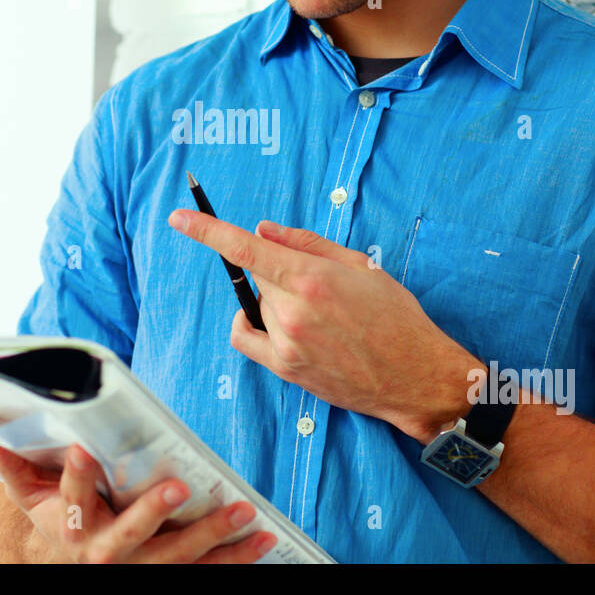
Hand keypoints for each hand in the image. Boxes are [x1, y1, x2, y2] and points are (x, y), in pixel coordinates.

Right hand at [0, 441, 278, 562]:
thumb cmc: (57, 521)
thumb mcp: (29, 496)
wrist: (68, 570)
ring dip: (213, 537)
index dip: (76, 478)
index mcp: (71, 527)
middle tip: (177, 486)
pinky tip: (263, 539)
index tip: (84, 450)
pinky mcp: (167, 579)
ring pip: (177, 559)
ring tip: (245, 512)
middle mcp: (104, 554)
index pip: (71, 500)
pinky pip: (204, 573)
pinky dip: (236, 559)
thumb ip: (15, 464)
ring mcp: (139, 571)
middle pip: (128, 537)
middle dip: (151, 512)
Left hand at [168, 211, 482, 440]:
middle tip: (321, 288)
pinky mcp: (284, 368)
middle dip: (281, 274)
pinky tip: (281, 325)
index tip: (180, 218)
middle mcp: (293, 310)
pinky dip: (254, 324)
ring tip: (323, 317)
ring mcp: (286, 343)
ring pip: (260, 305)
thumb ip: (306, 243)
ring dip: (278, 302)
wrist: (415, 375)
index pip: (246, 248)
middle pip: (260, 277)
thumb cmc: (395, 316)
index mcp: (312, 278)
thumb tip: (263, 230)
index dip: (207, 231)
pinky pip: (248, 337)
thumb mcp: (360, 265)